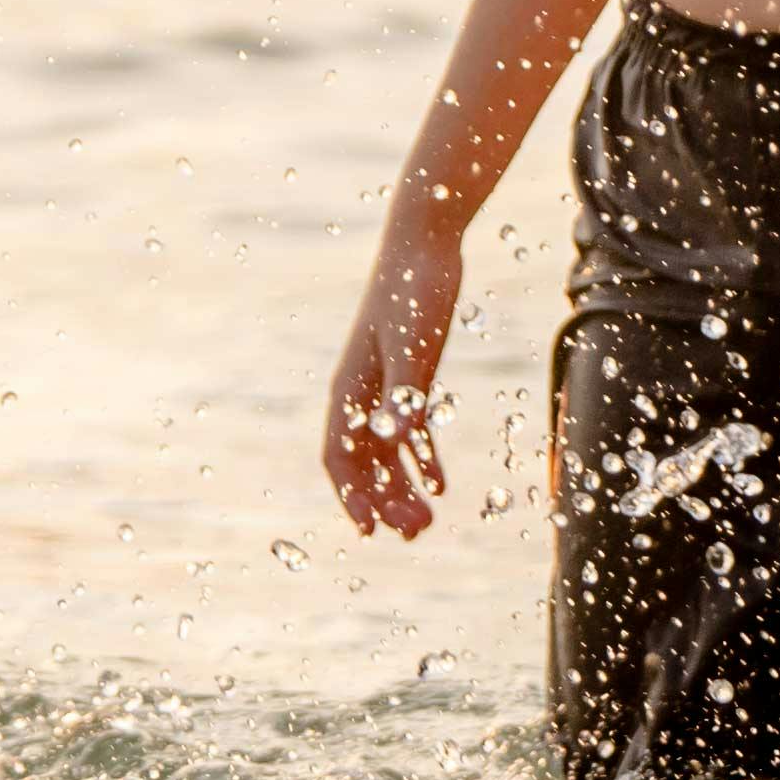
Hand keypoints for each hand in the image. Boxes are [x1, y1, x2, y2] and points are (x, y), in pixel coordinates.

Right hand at [321, 206, 461, 537]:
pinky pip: (408, 430)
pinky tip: (439, 483)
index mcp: (349, 388)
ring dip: (402, 488)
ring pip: (386, 452)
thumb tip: (399, 441)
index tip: (370, 531)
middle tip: (414, 534)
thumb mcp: (413, 347)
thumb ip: (405, 394)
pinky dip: (421, 458)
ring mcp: (383, 385)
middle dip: (385, 501)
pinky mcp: (409, 376)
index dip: (352, 496)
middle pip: (365, 463)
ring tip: (426, 521)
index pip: (339, 456)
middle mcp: (360, 393)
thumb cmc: (413, 291)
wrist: (425, 245)